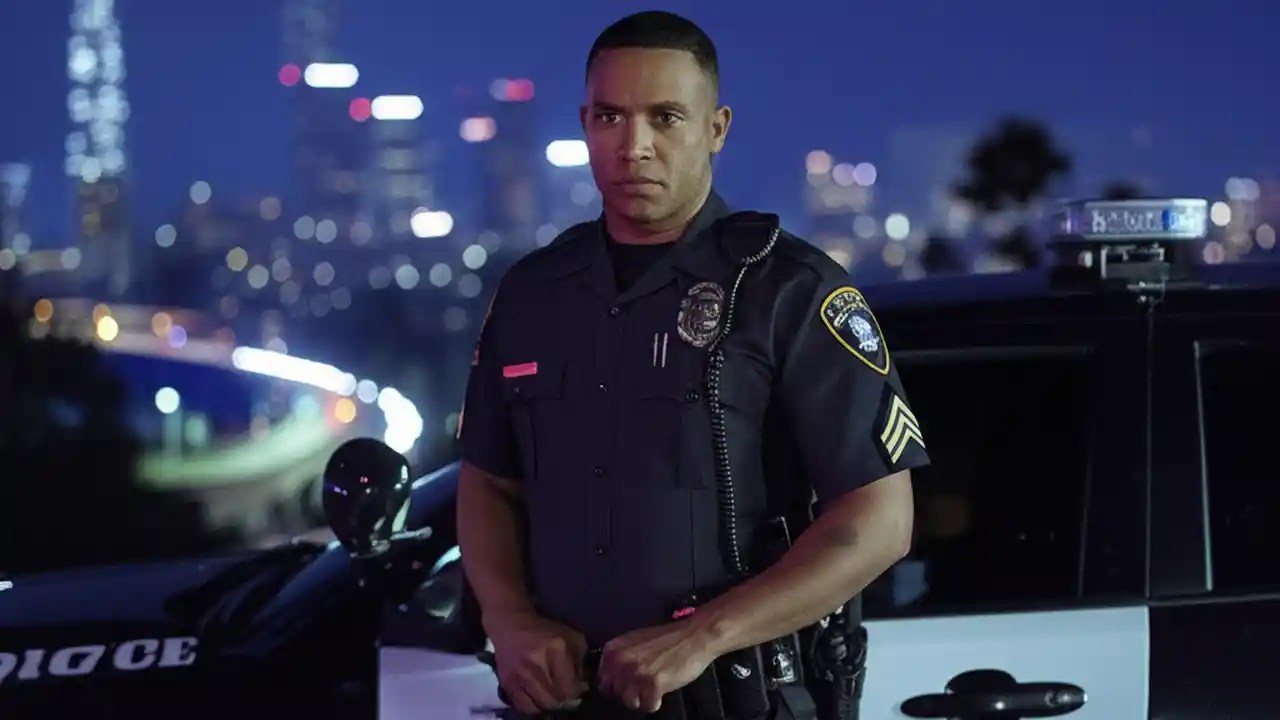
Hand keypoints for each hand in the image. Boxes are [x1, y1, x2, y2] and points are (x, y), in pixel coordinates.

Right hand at [487, 610, 589, 714]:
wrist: (512, 626)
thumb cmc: (546, 631)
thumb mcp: (571, 638)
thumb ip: (581, 662)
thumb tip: (583, 685)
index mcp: (556, 649)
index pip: (571, 687)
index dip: (578, 692)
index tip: (579, 687)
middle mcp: (537, 664)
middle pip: (557, 699)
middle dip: (566, 699)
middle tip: (567, 692)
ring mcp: (520, 676)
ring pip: (543, 705)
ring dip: (551, 703)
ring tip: (554, 695)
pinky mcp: (508, 684)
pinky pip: (525, 708)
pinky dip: (535, 707)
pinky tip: (539, 698)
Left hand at [598, 621, 715, 713]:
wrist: (694, 636)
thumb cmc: (667, 638)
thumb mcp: (635, 642)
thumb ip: (620, 657)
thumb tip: (611, 679)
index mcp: (612, 650)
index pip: (603, 680)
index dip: (617, 684)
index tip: (629, 683)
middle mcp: (620, 662)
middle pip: (615, 693)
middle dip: (629, 692)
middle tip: (644, 685)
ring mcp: (636, 674)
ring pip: (630, 702)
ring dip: (642, 699)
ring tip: (654, 688)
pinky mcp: (653, 685)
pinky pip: (648, 706)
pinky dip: (656, 702)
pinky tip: (662, 690)